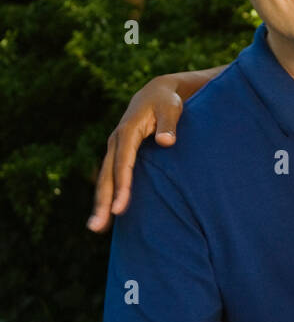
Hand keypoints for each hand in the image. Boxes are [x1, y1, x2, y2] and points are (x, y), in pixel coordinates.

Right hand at [87, 79, 183, 231]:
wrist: (156, 93)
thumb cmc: (166, 102)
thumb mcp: (171, 108)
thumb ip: (169, 124)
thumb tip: (166, 142)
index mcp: (127, 132)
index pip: (123, 163)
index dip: (121, 186)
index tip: (119, 208)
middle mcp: (116, 142)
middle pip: (107, 175)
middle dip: (102, 201)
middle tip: (97, 226)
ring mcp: (115, 150)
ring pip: (105, 179)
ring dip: (100, 203)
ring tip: (96, 228)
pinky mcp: (118, 155)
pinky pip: (110, 178)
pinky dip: (107, 196)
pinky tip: (106, 217)